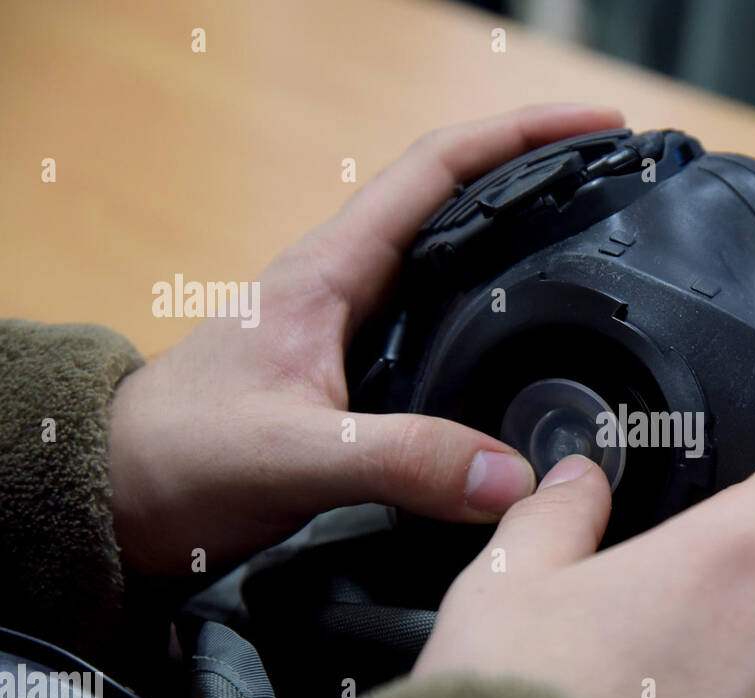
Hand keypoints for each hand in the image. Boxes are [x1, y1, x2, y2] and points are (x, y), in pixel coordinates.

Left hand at [108, 104, 622, 574]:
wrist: (123, 497)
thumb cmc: (177, 457)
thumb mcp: (291, 456)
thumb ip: (401, 460)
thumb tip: (512, 475)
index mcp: (332, 272)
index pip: (437, 171)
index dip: (520, 137)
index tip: (593, 126)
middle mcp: (348, 286)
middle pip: (459, 202)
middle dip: (540, 176)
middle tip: (615, 180)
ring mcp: (356, 328)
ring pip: (456, 265)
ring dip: (523, 245)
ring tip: (597, 248)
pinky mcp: (361, 375)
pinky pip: (447, 328)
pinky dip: (501, 322)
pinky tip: (535, 348)